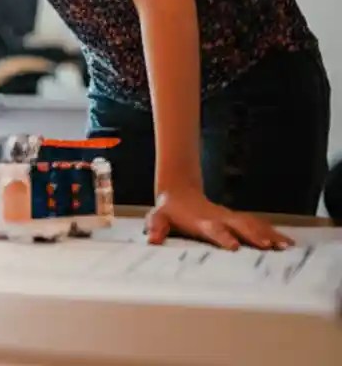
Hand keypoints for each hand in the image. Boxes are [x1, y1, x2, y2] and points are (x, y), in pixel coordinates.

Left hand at [146, 188, 292, 250]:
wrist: (179, 192)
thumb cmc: (169, 210)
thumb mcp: (158, 218)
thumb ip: (156, 228)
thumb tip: (152, 240)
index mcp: (201, 221)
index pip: (213, 229)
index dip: (223, 236)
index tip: (234, 246)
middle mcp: (219, 218)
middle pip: (239, 225)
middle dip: (254, 235)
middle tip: (268, 247)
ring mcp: (230, 217)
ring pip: (252, 224)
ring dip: (268, 234)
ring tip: (284, 247)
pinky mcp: (237, 219)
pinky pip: (258, 225)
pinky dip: (273, 232)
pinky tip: (287, 243)